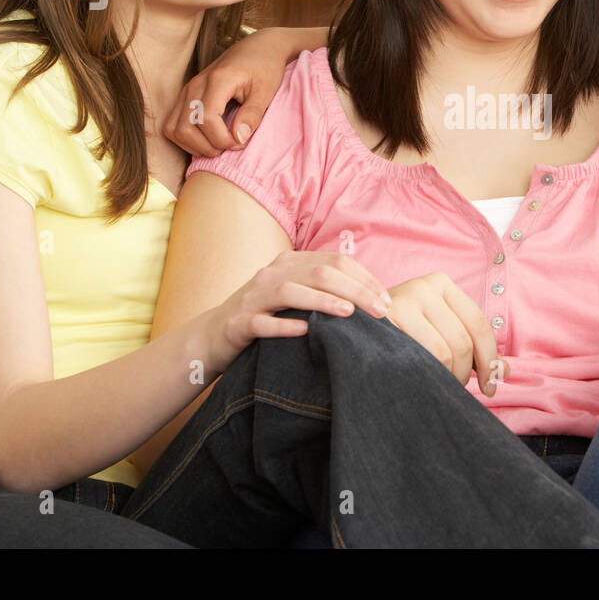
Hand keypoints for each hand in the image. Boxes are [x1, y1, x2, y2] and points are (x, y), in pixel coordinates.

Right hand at [162, 27, 294, 157]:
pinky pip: (173, 125)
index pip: (206, 119)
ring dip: (195, 146)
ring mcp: (187, 90)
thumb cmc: (265, 67)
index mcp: (218, 80)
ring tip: (220, 143)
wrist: (257, 48)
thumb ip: (252, 115)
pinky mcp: (185, 96)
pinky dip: (187, 139)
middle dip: (208, 146)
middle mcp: (196, 84)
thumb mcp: (266, 91)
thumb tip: (238, 139)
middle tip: (231, 144)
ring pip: (173, 130)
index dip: (221, 139)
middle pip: (184, 128)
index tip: (241, 141)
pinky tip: (209, 138)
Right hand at [205, 250, 391, 374]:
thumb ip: (325, 291)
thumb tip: (374, 299)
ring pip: (291, 291)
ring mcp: (253, 298)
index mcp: (290, 263)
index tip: (386, 300)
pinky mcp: (237, 324)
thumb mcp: (296, 297)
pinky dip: (283, 326)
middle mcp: (272, 274)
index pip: (335, 261)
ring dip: (323, 301)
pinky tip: (304, 331)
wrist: (212, 337)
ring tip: (349, 313)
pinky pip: (261, 323)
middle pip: (320, 273)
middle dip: (355, 290)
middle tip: (380, 311)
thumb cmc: (266, 318)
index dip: (364, 279)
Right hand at [383, 272, 506, 395]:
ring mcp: (404, 299)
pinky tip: (420, 380)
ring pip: (444, 352)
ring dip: (445, 378)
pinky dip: (426, 375)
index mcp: (442, 284)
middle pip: (463, 341)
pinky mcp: (387, 319)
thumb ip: (472, 349)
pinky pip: (421, 357)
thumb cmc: (398, 335)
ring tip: (434, 384)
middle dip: (465, 373)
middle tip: (454, 390)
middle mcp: (425, 285)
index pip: (479, 324)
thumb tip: (505, 371)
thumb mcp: (438, 333)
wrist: (348, 332)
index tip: (491, 386)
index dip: (489, 359)